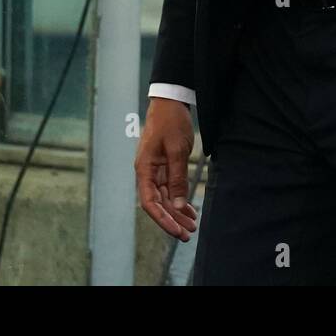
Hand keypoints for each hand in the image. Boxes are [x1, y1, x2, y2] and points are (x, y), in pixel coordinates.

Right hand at [135, 97, 199, 240]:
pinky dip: (179, 199)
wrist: (170, 101)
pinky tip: (189, 209)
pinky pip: (169, 188)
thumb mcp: (176, 150)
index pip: (150, 203)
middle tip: (189, 234)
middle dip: (173, 220)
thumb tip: (177, 205)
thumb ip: (177, 179)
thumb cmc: (170, 122)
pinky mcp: (163, 166)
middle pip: (158, 204)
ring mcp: (154, 170)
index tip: (177, 231)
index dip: (162, 220)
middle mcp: (147, 172)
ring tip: (192, 225)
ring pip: (165, 198)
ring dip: (177, 212)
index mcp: (144, 169)